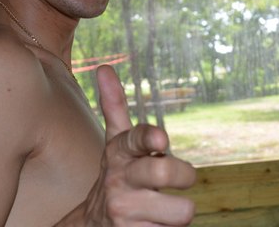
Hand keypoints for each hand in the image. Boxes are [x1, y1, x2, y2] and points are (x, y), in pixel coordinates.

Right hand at [84, 65, 196, 225]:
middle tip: (183, 177)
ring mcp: (126, 214)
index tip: (161, 140)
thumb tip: (104, 67)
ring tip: (164, 207)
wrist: (93, 224)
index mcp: (119, 153)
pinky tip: (155, 225)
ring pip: (182, 211)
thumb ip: (115, 107)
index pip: (135, 139)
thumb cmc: (118, 175)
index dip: (150, 138)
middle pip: (164, 171)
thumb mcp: (115, 144)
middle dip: (185, 173)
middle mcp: (120, 182)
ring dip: (181, 209)